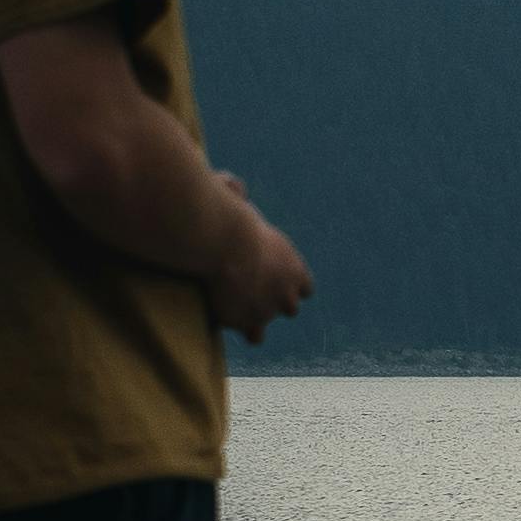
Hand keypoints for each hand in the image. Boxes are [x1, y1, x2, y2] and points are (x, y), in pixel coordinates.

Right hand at [204, 171, 314, 340]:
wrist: (225, 244)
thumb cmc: (228, 215)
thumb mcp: (235, 197)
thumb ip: (237, 194)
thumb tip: (234, 186)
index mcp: (294, 268)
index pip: (304, 286)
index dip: (288, 284)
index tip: (272, 279)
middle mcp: (287, 294)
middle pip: (289, 308)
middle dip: (272, 304)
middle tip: (250, 295)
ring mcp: (267, 312)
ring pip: (262, 327)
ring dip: (251, 322)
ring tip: (233, 313)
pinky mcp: (245, 323)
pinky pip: (243, 334)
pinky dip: (230, 326)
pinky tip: (216, 317)